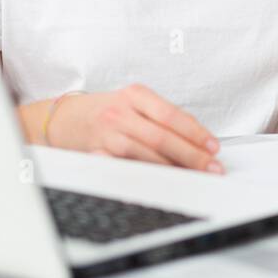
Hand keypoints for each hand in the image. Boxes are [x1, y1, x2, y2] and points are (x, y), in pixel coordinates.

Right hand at [46, 84, 222, 172]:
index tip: (213, 147)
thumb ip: (161, 117)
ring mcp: (107, 133)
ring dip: (173, 169)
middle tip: (211, 168)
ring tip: (193, 177)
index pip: (172, 115)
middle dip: (191, 155)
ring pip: (145, 154)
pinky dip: (144, 177)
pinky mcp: (96, 153)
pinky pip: (125, 168)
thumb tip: (197, 140)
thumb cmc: (105, 111)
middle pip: (162, 137)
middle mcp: (121, 112)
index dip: (195, 133)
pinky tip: (160, 183)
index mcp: (135, 94)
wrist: (64, 119)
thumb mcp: (133, 103)